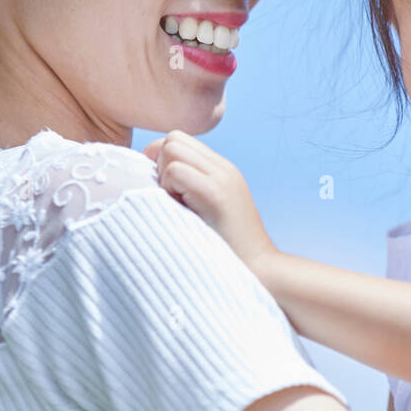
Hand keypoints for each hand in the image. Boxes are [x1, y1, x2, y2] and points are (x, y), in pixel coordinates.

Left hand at [143, 131, 277, 270]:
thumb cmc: (225, 252)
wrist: (260, 272)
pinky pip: (175, 171)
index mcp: (222, 171)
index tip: (162, 190)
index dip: (160, 160)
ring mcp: (222, 177)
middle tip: (168, 197)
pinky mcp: (216, 193)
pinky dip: (168, 189)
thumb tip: (150, 179)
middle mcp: (223, 168)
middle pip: (173, 138)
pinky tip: (181, 212)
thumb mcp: (207, 212)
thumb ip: (190, 190)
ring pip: (171, 148)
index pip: (178, 140)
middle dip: (159, 163)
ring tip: (176, 204)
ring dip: (164, 175)